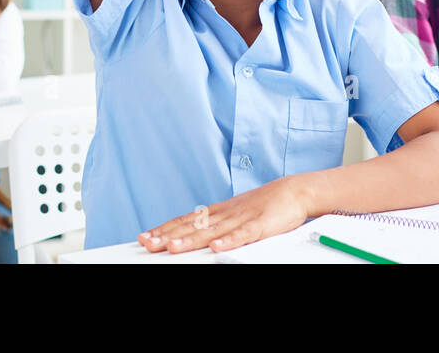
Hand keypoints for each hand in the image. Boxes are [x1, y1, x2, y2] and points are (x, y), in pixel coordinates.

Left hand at [137, 176, 310, 253]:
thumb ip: (215, 223)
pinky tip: (216, 247)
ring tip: (172, 248)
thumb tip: (192, 234)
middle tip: (148, 243)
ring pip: (213, 231)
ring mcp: (242, 218)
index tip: (145, 236)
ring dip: (191, 240)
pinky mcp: (261, 224)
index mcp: (218, 211)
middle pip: (193, 226)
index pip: (186, 221)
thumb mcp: (235, 213)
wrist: (294, 190)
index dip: (165, 229)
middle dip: (169, 236)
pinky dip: (229, 240)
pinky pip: (243, 234)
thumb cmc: (264, 205)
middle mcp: (226, 214)